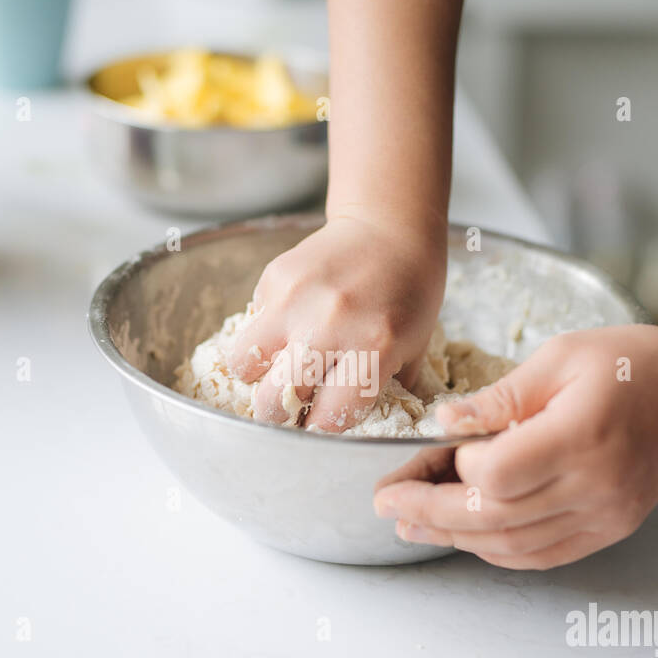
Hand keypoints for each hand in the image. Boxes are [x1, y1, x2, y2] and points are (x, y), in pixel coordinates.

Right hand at [223, 213, 446, 430]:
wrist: (391, 229)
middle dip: (277, 412)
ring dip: (256, 372)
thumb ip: (385, 390)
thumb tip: (356, 429)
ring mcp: (296, 300)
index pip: (327, 419)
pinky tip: (289, 321)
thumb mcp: (413, 349)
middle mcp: (329, 327)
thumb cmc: (410, 294)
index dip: (320, 428)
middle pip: (274, 400)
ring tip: (275, 366)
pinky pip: (251, 322)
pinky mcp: (275, 278)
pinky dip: (265, 330)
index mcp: (373, 350)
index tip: (317, 424)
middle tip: (285, 407)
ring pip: (243, 363)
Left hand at [372, 325, 657, 568]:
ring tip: (410, 524)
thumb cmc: (632, 365)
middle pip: (492, 518)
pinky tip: (463, 535)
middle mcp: (592, 487)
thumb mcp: (561, 357)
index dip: (456, 467)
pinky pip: (540, 554)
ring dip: (453, 537)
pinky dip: (495, 548)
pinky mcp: (606, 530)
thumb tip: (445, 423)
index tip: (438, 449)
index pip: (495, 475)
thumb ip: (500, 397)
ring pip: (511, 544)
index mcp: (579, 436)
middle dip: (430, 512)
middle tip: (388, 503)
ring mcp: (602, 516)